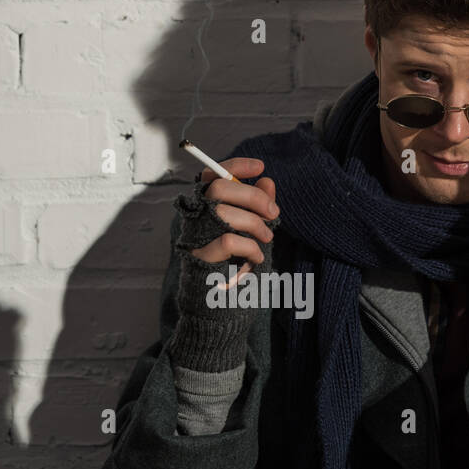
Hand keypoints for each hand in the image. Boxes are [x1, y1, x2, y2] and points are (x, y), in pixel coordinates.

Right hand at [185, 158, 279, 282]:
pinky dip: (250, 247)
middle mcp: (196, 216)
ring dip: (254, 223)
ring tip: (267, 237)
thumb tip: (267, 181)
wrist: (218, 303)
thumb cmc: (235, 263)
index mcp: (207, 206)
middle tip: (273, 213)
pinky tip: (256, 257)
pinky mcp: (200, 256)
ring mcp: (195, 235)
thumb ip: (258, 206)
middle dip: (252, 196)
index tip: (261, 167)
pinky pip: (229, 240)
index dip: (236, 165)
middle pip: (218, 187)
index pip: (213, 174)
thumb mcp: (252, 230)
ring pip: (224, 212)